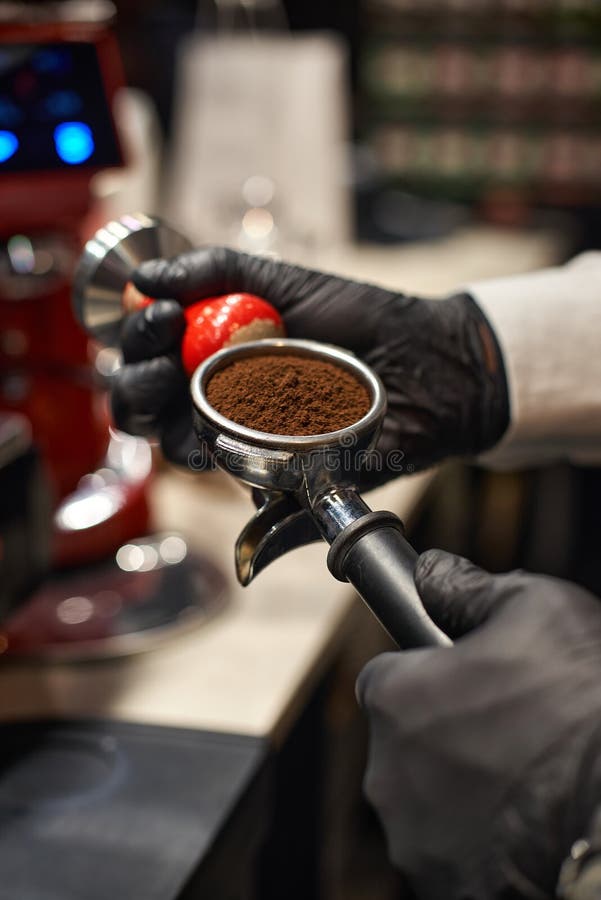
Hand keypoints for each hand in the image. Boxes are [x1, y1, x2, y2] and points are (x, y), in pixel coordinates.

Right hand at [111, 249, 508, 478]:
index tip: (163, 312)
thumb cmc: (359, 319)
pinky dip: (202, 446)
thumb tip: (142, 279)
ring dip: (155, 409)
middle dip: (137, 374)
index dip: (139, 335)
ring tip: (176, 378)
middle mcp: (218, 396)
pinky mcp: (269, 468)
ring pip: (169, 439)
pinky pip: (218, 467)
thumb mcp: (282, 280)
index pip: (151, 352)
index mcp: (215, 349)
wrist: (423, 364)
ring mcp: (241, 435)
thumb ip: (214, 272)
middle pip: (145, 401)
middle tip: (163, 345)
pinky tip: (211, 422)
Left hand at [357, 551, 600, 898]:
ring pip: (424, 802)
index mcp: (396, 700)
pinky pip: (453, 854)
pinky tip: (527, 824)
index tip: (461, 681)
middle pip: (401, 744)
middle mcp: (388, 774)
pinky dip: (479, 842)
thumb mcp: (536, 607)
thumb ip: (467, 587)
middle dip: (439, 734)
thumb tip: (431, 573)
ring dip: (456, 790)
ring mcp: (417, 841)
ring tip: (523, 778)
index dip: (425, 676)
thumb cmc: (585, 697)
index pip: (384, 680)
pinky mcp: (451, 890)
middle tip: (504, 729)